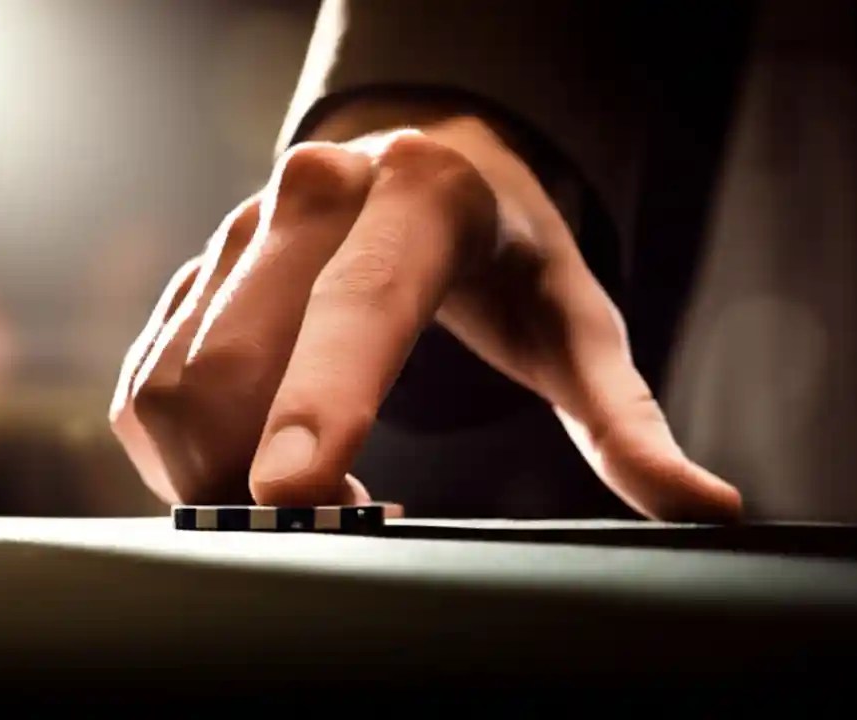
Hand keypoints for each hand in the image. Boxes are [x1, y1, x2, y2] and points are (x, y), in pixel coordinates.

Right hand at [108, 109, 741, 521]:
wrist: (420, 171)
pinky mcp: (190, 277)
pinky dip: (186, 456)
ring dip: (223, 472)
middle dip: (264, 472)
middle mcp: (310, 196)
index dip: (320, 400)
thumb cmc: (506, 256)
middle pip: (236, 357)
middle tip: (350, 510)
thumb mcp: (578, 326)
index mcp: (417, 197)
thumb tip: (708, 508)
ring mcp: (234, 232)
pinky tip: (260, 459)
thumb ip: (630, 420)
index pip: (359, 304)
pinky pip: (148, 389)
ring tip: (315, 482)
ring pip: (174, 381)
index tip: (292, 496)